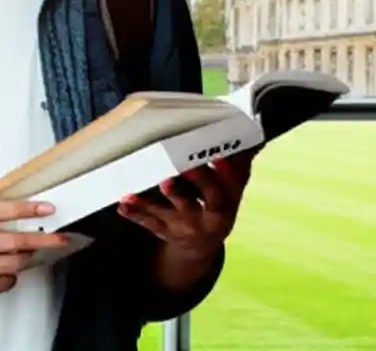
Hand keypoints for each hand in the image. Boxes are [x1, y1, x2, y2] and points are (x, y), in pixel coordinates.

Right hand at [0, 182, 71, 302]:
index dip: (27, 209)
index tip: (47, 209)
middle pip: (15, 242)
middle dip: (43, 239)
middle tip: (60, 236)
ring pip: (14, 264)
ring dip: (28, 257)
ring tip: (33, 250)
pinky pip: (6, 282)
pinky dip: (12, 274)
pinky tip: (6, 267)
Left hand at [116, 151, 254, 257]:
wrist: (203, 245)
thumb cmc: (216, 204)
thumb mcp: (231, 188)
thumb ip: (236, 162)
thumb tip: (252, 130)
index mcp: (229, 200)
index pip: (232, 184)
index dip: (226, 170)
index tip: (217, 155)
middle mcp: (211, 215)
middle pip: (208, 198)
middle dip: (196, 182)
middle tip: (179, 169)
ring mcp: (188, 225)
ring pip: (171, 213)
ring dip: (152, 202)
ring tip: (135, 192)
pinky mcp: (166, 231)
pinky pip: (150, 223)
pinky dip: (136, 214)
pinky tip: (123, 204)